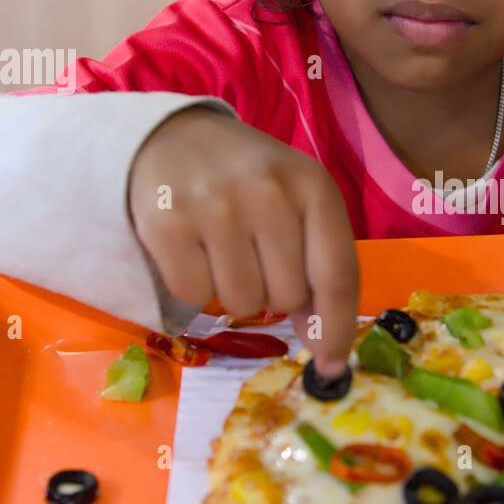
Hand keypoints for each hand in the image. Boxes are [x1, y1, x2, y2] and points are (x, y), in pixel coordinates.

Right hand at [128, 107, 358, 374]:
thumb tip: (325, 351)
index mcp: (313, 187)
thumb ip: (320, 268)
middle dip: (275, 292)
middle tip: (256, 256)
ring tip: (224, 249)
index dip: (337, 328)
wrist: (174, 137)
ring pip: (242, 303)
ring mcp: (215, 207)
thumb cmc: (250, 180)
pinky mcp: (166, 223)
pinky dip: (195, 285)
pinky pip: (194, 296)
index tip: (332, 366)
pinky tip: (193, 248)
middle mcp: (268, 194)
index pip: (336, 275)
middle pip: (287, 297)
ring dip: (235, 292)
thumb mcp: (298, 206)